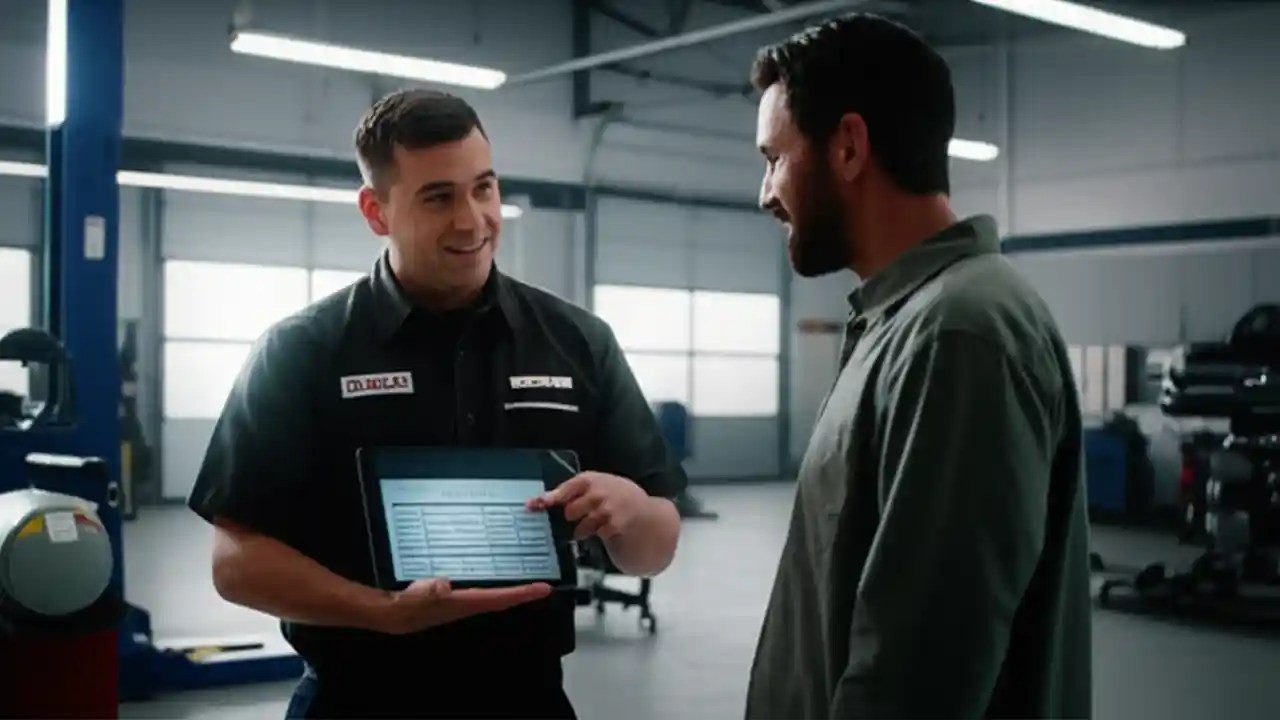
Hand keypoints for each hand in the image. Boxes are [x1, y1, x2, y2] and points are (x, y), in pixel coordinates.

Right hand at [373, 578, 551, 635]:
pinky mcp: (455, 598)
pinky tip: (498, 577)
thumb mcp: (417, 595)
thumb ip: (430, 591)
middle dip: (523, 593)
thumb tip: (444, 587)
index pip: (499, 598)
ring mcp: (463, 602)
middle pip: (503, 599)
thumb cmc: (407, 605)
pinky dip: (495, 584)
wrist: (393, 614)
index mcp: (465, 603)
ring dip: (511, 590)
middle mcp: (469, 604)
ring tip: (527, 582)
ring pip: (494, 596)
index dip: (522, 594)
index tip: (543, 589)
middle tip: (543, 586)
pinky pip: (482, 590)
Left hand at [527, 471, 649, 540]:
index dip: (548, 498)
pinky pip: (593, 534)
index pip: (566, 488)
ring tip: (599, 523)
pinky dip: (597, 535)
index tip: (532, 505)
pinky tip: (608, 529)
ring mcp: (606, 509)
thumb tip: (543, 499)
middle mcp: (598, 491)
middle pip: (569, 510)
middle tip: (584, 515)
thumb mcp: (601, 486)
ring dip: (584, 530)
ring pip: (580, 526)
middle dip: (573, 516)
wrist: (649, 515)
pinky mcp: (613, 525)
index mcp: (593, 479)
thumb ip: (575, 491)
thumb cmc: (620, 498)